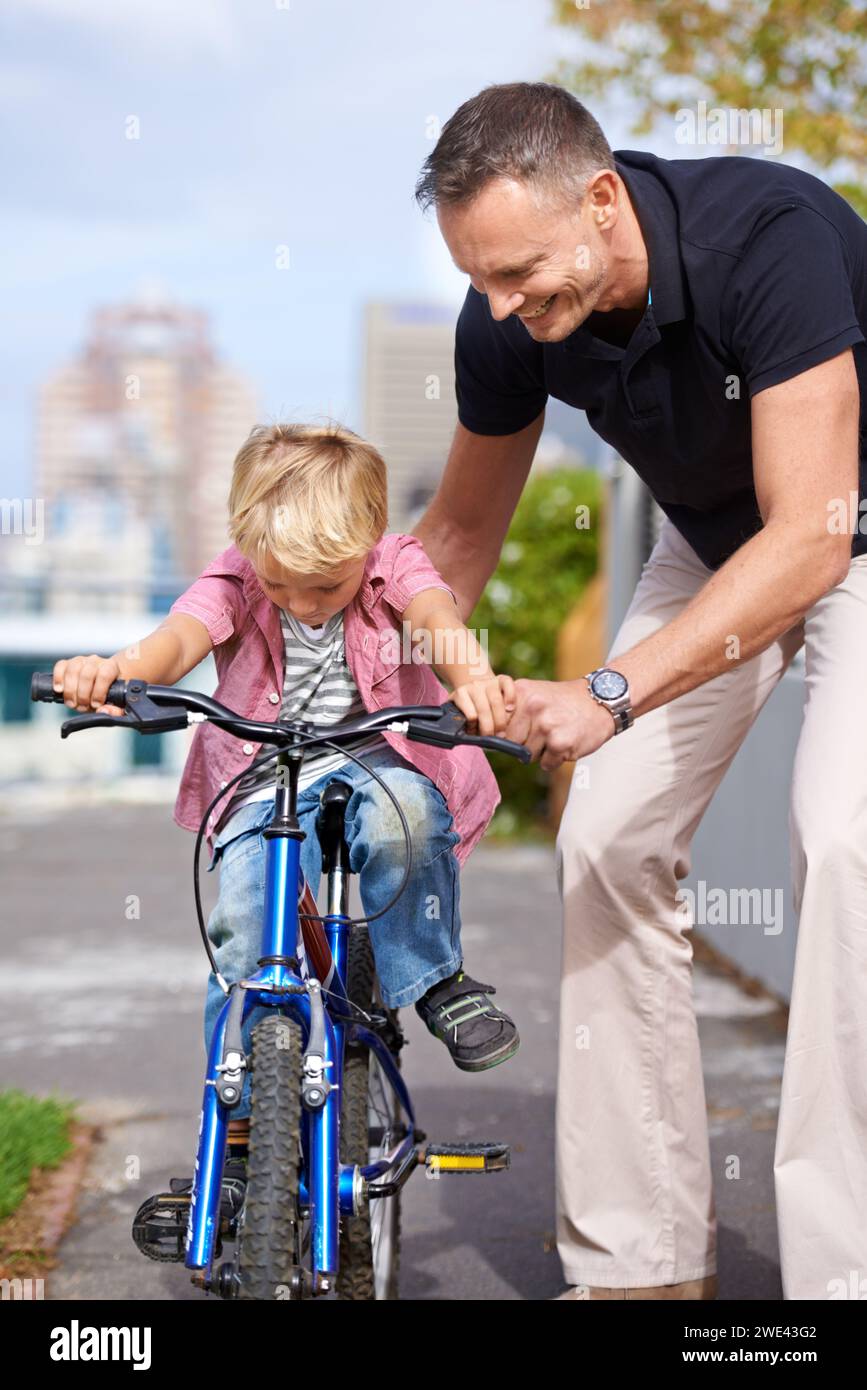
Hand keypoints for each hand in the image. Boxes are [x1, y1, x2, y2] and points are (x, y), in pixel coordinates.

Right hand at [52, 654, 125, 716]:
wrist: (106, 679)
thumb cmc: (113, 691)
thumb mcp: (120, 703)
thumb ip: (116, 710)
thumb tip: (102, 711)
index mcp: (111, 667)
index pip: (104, 675)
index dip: (98, 692)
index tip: (96, 705)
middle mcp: (96, 661)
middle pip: (87, 674)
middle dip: (83, 694)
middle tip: (82, 707)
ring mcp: (81, 660)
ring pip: (73, 669)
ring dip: (70, 690)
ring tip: (72, 703)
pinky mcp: (68, 663)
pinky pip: (60, 666)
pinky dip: (58, 678)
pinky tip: (59, 690)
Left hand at [450, 673, 516, 735]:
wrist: (475, 687)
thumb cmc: (469, 706)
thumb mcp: (460, 712)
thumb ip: (463, 723)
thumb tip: (471, 738)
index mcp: (461, 694)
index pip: (471, 715)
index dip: (476, 728)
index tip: (479, 736)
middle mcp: (474, 686)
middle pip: (484, 709)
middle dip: (490, 728)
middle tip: (494, 738)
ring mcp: (488, 681)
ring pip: (496, 701)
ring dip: (501, 720)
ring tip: (502, 731)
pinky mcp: (501, 679)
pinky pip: (508, 685)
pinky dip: (511, 698)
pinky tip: (510, 709)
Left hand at [499, 677, 615, 769]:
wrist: (602, 700)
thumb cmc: (566, 701)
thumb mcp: (537, 692)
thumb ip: (513, 709)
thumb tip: (489, 734)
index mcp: (522, 693)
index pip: (496, 724)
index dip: (502, 734)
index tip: (508, 735)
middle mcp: (533, 708)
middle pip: (512, 742)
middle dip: (525, 743)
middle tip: (545, 731)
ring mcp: (546, 726)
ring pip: (529, 755)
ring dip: (542, 751)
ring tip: (558, 733)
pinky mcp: (560, 744)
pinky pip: (546, 764)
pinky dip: (556, 759)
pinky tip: (567, 742)